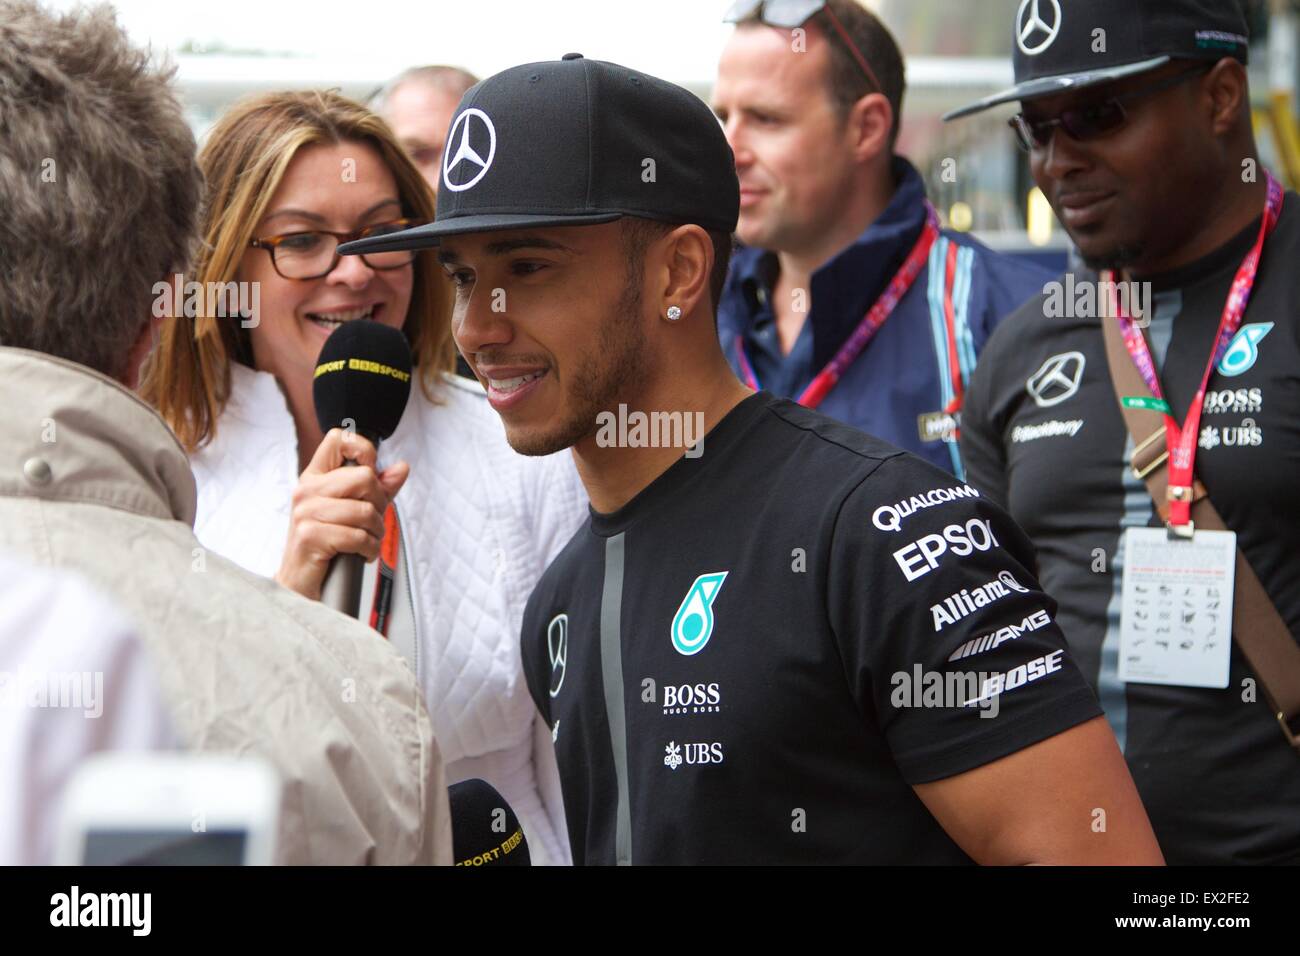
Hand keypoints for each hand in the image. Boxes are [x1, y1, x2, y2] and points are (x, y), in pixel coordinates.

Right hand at [274, 428, 409, 600]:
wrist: (300, 584)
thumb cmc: (326, 545)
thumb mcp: (352, 512)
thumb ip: (378, 489)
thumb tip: (401, 468)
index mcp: (315, 477)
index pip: (338, 439)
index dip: (363, 450)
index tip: (371, 474)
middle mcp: (307, 490)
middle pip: (364, 477)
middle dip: (380, 504)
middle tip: (374, 522)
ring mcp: (306, 512)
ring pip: (365, 510)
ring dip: (377, 532)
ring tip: (368, 541)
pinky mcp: (310, 536)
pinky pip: (358, 536)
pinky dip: (369, 549)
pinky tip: (362, 554)